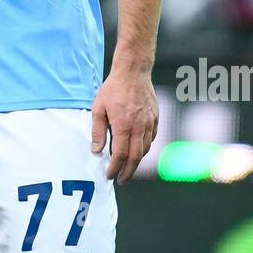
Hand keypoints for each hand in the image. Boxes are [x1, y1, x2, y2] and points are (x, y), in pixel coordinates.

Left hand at [91, 66, 158, 184]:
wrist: (133, 72)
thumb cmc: (113, 89)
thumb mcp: (98, 108)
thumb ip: (98, 132)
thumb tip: (97, 151)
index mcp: (123, 126)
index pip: (120, 155)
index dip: (115, 169)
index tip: (109, 175)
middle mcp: (139, 127)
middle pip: (135, 158)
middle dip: (128, 172)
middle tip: (121, 180)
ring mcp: (149, 123)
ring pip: (145, 150)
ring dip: (136, 162)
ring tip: (127, 167)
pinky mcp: (156, 119)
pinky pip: (152, 139)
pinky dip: (145, 149)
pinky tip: (137, 151)